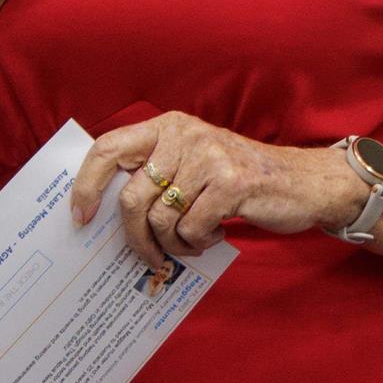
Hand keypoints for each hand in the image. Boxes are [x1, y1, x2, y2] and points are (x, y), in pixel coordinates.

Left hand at [69, 111, 355, 265]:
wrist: (302, 181)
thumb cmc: (238, 178)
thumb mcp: (192, 159)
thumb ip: (156, 171)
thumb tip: (107, 209)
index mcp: (167, 126)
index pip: (108, 148)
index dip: (87, 184)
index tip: (80, 217)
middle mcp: (184, 135)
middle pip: (132, 197)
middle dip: (134, 237)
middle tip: (146, 256)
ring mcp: (208, 157)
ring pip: (160, 219)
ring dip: (171, 244)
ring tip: (189, 242)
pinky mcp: (231, 184)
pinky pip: (191, 228)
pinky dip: (197, 242)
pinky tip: (212, 235)